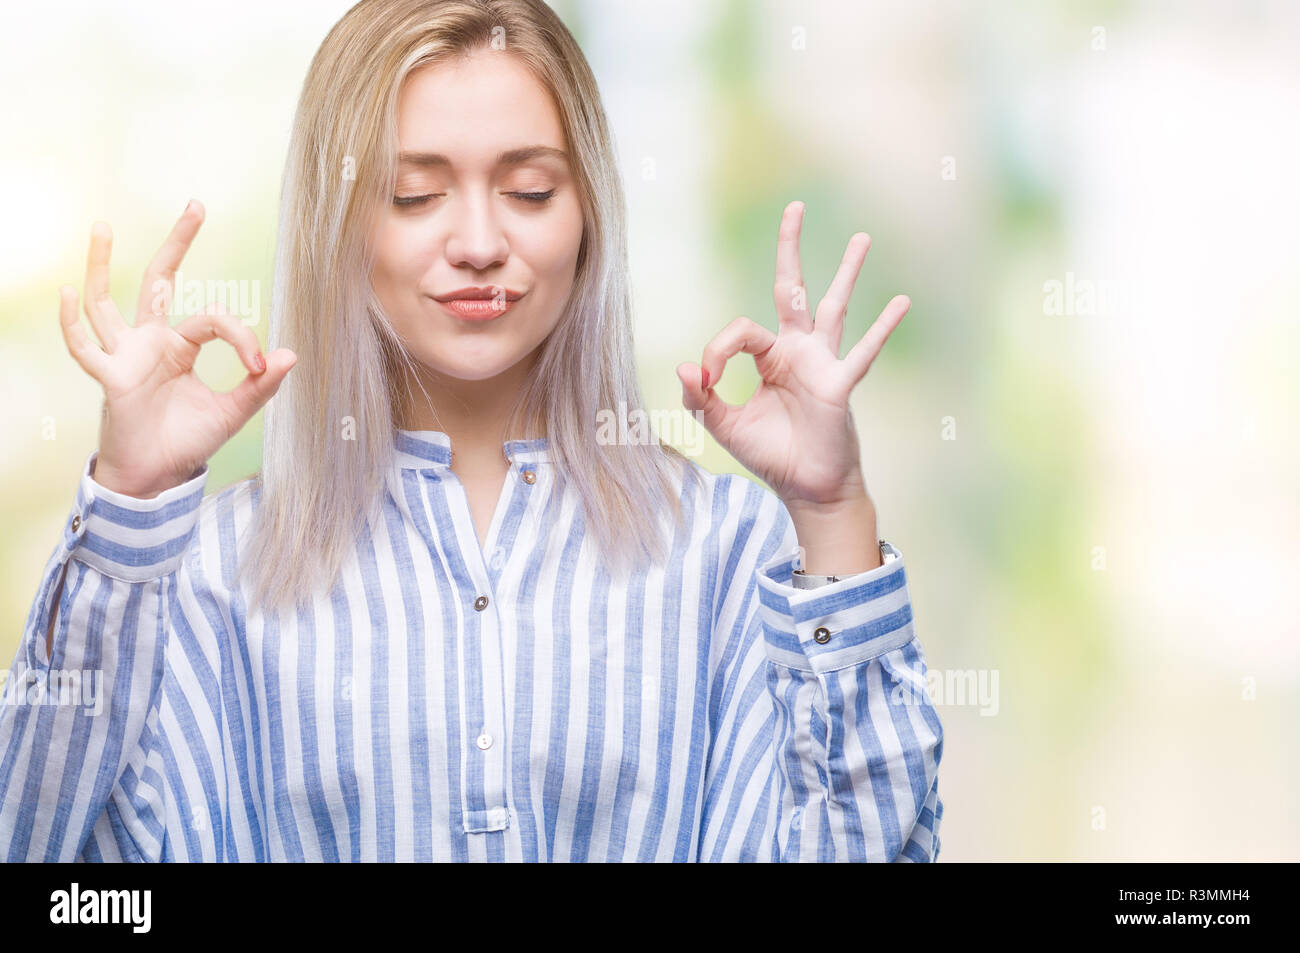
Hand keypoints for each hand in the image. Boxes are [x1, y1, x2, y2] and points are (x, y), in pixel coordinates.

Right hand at [59, 200, 296, 498]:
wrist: (159, 475)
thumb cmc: (188, 440)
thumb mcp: (233, 412)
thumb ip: (260, 385)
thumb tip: (291, 355)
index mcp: (182, 346)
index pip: (214, 319)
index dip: (242, 335)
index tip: (261, 363)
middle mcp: (152, 342)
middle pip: (160, 281)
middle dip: (177, 244)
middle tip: (196, 205)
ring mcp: (126, 356)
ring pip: (108, 302)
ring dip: (103, 265)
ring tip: (103, 226)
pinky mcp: (110, 378)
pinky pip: (85, 347)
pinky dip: (72, 322)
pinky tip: (69, 292)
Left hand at [677, 200, 908, 512]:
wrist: (807, 488)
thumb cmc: (772, 454)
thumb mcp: (725, 426)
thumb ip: (701, 399)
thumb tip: (685, 365)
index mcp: (769, 358)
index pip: (739, 330)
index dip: (715, 349)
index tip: (704, 379)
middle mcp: (797, 351)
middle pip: (792, 289)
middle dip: (790, 248)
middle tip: (793, 206)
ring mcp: (822, 364)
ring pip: (832, 307)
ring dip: (846, 272)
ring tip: (862, 238)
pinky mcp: (840, 384)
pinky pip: (862, 352)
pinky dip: (882, 328)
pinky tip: (901, 302)